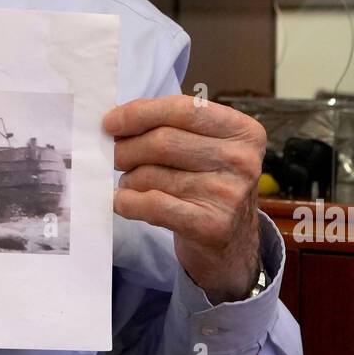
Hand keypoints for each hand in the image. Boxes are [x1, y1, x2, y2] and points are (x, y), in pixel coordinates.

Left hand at [106, 96, 264, 304]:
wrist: (232, 245)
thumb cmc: (209, 186)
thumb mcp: (205, 148)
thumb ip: (171, 127)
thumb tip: (117, 120)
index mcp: (243, 131)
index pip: (184, 109)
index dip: (140, 113)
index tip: (110, 122)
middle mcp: (241, 160)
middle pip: (163, 141)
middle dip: (127, 147)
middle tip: (112, 155)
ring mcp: (228, 194)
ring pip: (153, 174)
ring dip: (129, 178)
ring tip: (130, 183)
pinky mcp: (211, 226)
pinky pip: (153, 205)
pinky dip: (128, 202)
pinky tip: (122, 201)